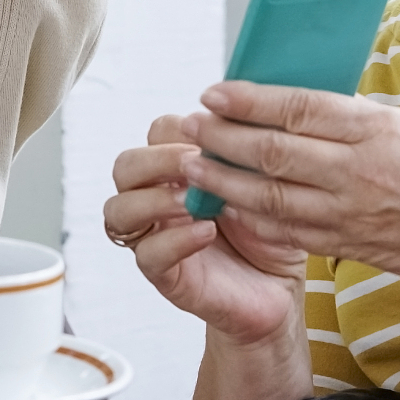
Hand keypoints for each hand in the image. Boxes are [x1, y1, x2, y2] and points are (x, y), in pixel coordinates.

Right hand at [104, 114, 306, 346]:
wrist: (281, 287)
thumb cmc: (270, 230)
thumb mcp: (265, 181)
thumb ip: (245, 151)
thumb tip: (242, 111)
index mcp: (180, 169)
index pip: (158, 133)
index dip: (181, 129)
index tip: (213, 136)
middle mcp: (158, 199)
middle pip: (125, 167)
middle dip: (157, 160)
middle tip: (195, 163)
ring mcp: (156, 236)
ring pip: (118, 210)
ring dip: (155, 198)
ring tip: (193, 201)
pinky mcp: (164, 274)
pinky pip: (148, 254)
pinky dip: (175, 240)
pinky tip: (206, 233)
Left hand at [178, 81, 399, 295]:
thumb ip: (364, 122)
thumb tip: (309, 111)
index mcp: (381, 131)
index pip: (298, 109)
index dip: (248, 99)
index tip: (214, 91)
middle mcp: (363, 174)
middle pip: (273, 152)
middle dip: (222, 138)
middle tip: (189, 125)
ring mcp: (356, 216)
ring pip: (272, 196)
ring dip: (225, 180)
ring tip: (192, 167)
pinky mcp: (356, 248)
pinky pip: (292, 232)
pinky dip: (256, 218)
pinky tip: (231, 207)